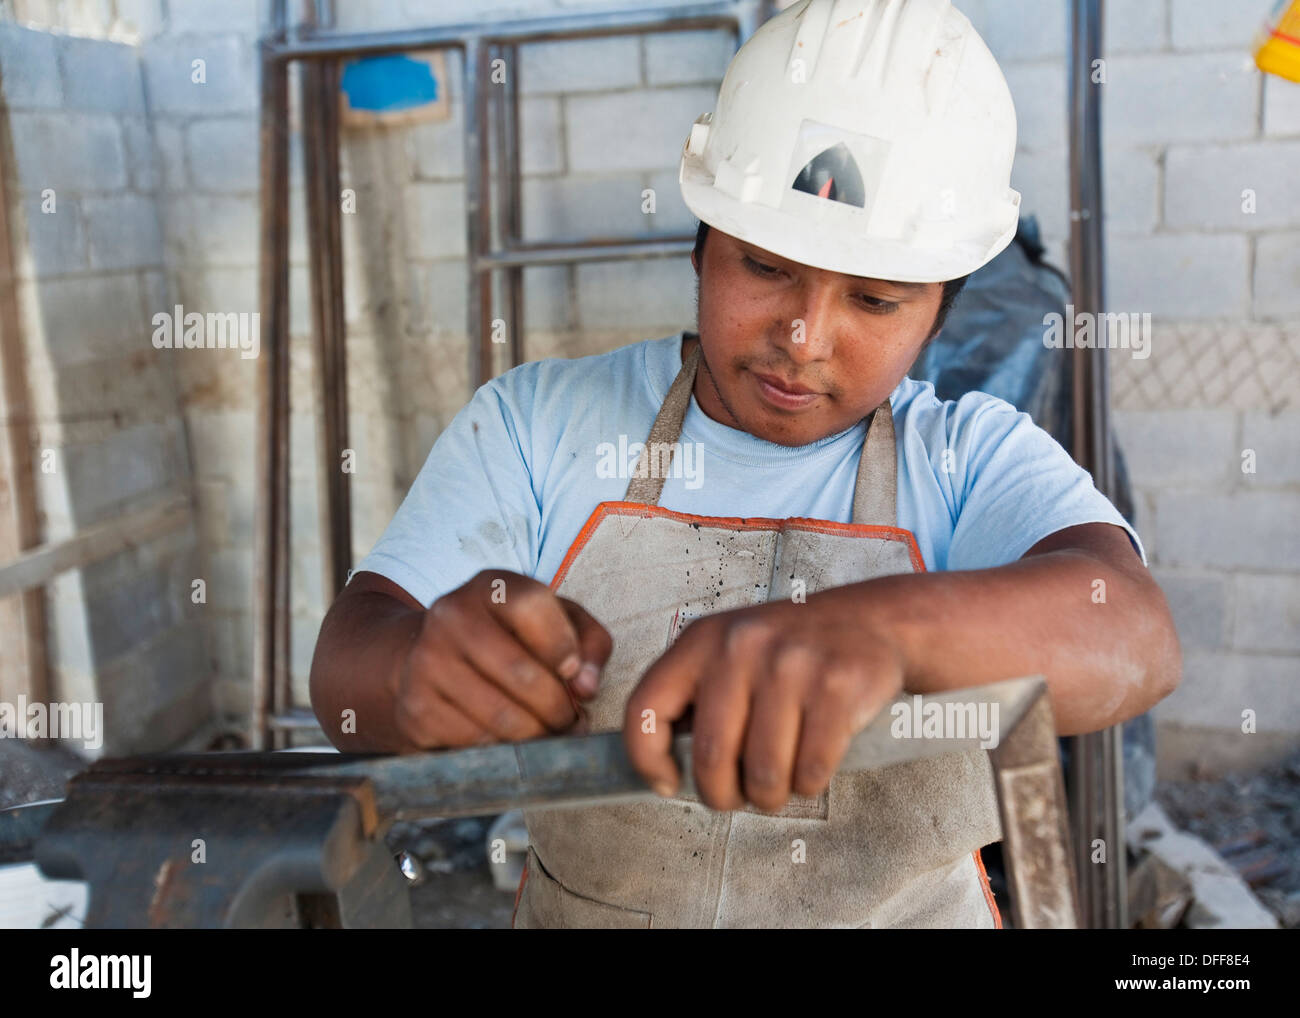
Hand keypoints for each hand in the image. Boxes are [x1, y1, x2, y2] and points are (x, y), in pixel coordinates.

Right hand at [392, 569, 612, 748]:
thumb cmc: (512, 640)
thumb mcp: (557, 623)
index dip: (563, 645)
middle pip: (520, 672)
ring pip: (500, 717)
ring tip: (549, 734)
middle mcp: (450, 616)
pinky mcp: (415, 707)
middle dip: (559, 709)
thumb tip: (586, 686)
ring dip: (537, 737)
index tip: (574, 673)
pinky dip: (504, 751)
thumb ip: (590, 643)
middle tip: (572, 722)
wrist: (431, 658)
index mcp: (490, 587)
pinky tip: (512, 742)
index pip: (531, 605)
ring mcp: (426, 661)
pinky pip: (474, 743)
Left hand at [623, 592, 904, 811]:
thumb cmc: (790, 649)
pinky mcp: (836, 688)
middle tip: (736, 796)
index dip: (646, 759)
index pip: (645, 707)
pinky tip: (811, 767)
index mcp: (701, 640)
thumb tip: (667, 765)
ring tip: (778, 783)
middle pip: (710, 757)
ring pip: (763, 774)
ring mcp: (790, 665)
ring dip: (769, 796)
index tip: (666, 783)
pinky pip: (810, 771)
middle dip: (721, 795)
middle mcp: (740, 646)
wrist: (869, 620)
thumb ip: (696, 697)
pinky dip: (808, 785)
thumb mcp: (730, 651)